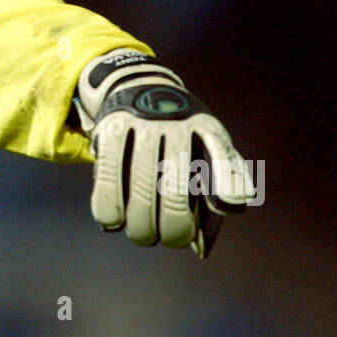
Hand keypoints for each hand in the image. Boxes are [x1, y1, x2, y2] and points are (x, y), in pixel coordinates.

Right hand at [72, 49, 254, 257]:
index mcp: (207, 128)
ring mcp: (143, 121)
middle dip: (173, 226)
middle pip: (176, 185)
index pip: (222, 158)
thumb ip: (209, 199)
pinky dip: (109, 205)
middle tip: (169, 240)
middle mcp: (177, 121)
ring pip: (141, 185)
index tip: (228, 207)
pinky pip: (108, 174)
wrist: (139, 88)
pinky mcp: (112, 126)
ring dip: (141, 223)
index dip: (228, 183)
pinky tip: (112, 222)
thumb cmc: (178, 139)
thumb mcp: (203, 153)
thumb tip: (200, 248)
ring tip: (143, 236)